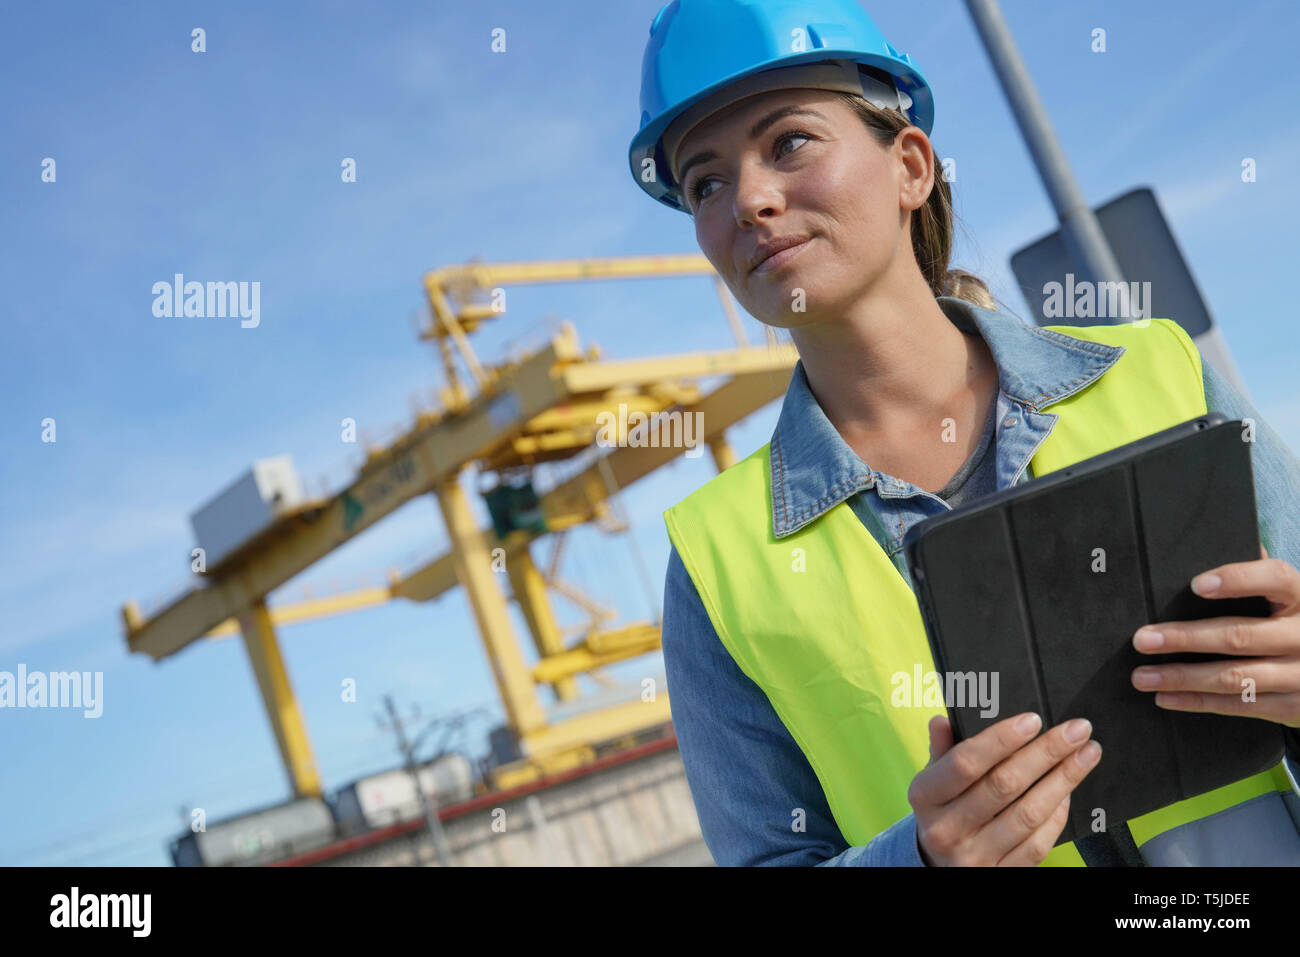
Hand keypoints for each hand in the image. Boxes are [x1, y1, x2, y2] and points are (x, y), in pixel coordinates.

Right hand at [909, 713, 1099, 865]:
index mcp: (925, 797)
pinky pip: (1038, 843)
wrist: (941, 866)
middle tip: (1077, 730)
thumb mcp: (932, 780)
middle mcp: (946, 829)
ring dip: (1064, 780)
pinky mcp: (1000, 874)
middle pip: (1005, 785)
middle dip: (1047, 753)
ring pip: (1028, 813)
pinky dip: (1058, 814)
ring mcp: (974, 856)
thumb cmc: (942, 810)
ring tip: (1086, 754)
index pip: (965, 762)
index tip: (1034, 720)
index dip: (1001, 739)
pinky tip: (1068, 792)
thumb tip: (942, 720)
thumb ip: (942, 750)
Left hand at [1131, 545, 1299, 728]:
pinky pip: (1240, 705)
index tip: (1196, 584)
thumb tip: (1216, 541)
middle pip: (1240, 636)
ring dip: (1182, 677)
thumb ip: (1258, 574)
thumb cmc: (1294, 621)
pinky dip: (1197, 702)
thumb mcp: (1287, 597)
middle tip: (1142, 639)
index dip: (1237, 580)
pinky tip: (1165, 696)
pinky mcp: (1293, 707)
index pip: (1275, 578)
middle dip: (1185, 639)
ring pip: (1235, 677)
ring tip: (1141, 675)